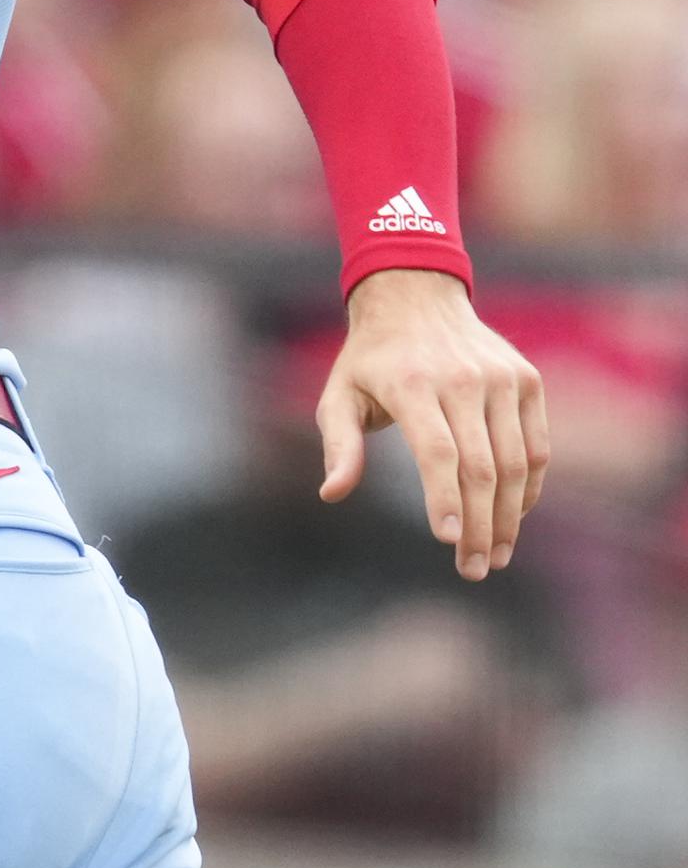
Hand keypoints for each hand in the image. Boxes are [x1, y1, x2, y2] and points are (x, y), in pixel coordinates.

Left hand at [318, 269, 550, 580]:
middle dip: (479, 526)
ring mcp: (502, 379)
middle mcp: (463, 380)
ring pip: (517, 463)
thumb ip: (338, 445)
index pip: (438, 452)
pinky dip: (530, 487)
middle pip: (481, 467)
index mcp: (412, 383)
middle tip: (473, 569)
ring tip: (496, 555)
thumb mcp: (339, 394)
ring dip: (509, 516)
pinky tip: (513, 516)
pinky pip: (537, 446)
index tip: (447, 542)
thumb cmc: (370, 359)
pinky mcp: (528, 381)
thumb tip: (331, 494)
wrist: (417, 298)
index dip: (446, 500)